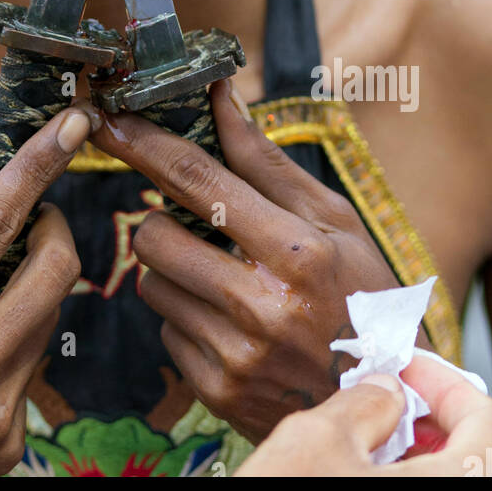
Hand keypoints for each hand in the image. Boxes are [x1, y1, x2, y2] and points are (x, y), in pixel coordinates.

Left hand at [91, 79, 402, 443]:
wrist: (384, 394)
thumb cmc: (361, 293)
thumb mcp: (334, 220)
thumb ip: (266, 162)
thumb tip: (221, 96)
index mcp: (297, 252)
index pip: (198, 182)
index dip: (144, 144)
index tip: (107, 119)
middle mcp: (262, 306)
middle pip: (154, 236)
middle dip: (164, 222)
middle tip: (201, 230)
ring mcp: (237, 355)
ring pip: (151, 283)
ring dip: (176, 272)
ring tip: (226, 281)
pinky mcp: (218, 391)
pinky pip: (165, 331)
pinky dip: (188, 319)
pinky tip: (232, 325)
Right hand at [236, 354, 491, 475]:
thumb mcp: (316, 440)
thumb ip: (364, 405)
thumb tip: (386, 392)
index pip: (489, 424)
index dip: (447, 384)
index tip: (407, 370)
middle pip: (480, 461)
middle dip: (438, 423)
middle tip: (394, 403)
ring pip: (456, 490)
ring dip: (425, 459)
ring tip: (374, 442)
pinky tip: (365, 480)